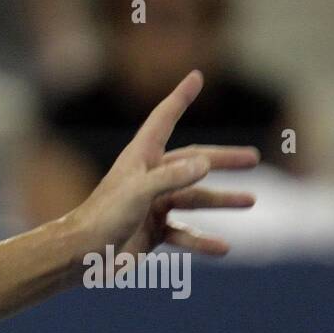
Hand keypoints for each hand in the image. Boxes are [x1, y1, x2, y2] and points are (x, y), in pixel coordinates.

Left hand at [68, 70, 258, 260]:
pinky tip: (223, 248)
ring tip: (250, 201)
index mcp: (141, 159)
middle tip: (254, 159)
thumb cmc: (102, 218)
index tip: (196, 76)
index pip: (164, 120)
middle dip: (223, 160)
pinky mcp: (152, 233)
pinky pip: (184, 234)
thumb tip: (205, 163)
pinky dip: (202, 240)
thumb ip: (171, 177)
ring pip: (194, 199)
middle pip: (193, 163)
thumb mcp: (137, 193)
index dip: (180, 97)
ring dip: (221, 200)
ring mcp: (152, 206)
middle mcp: (149, 179)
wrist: (80, 256)